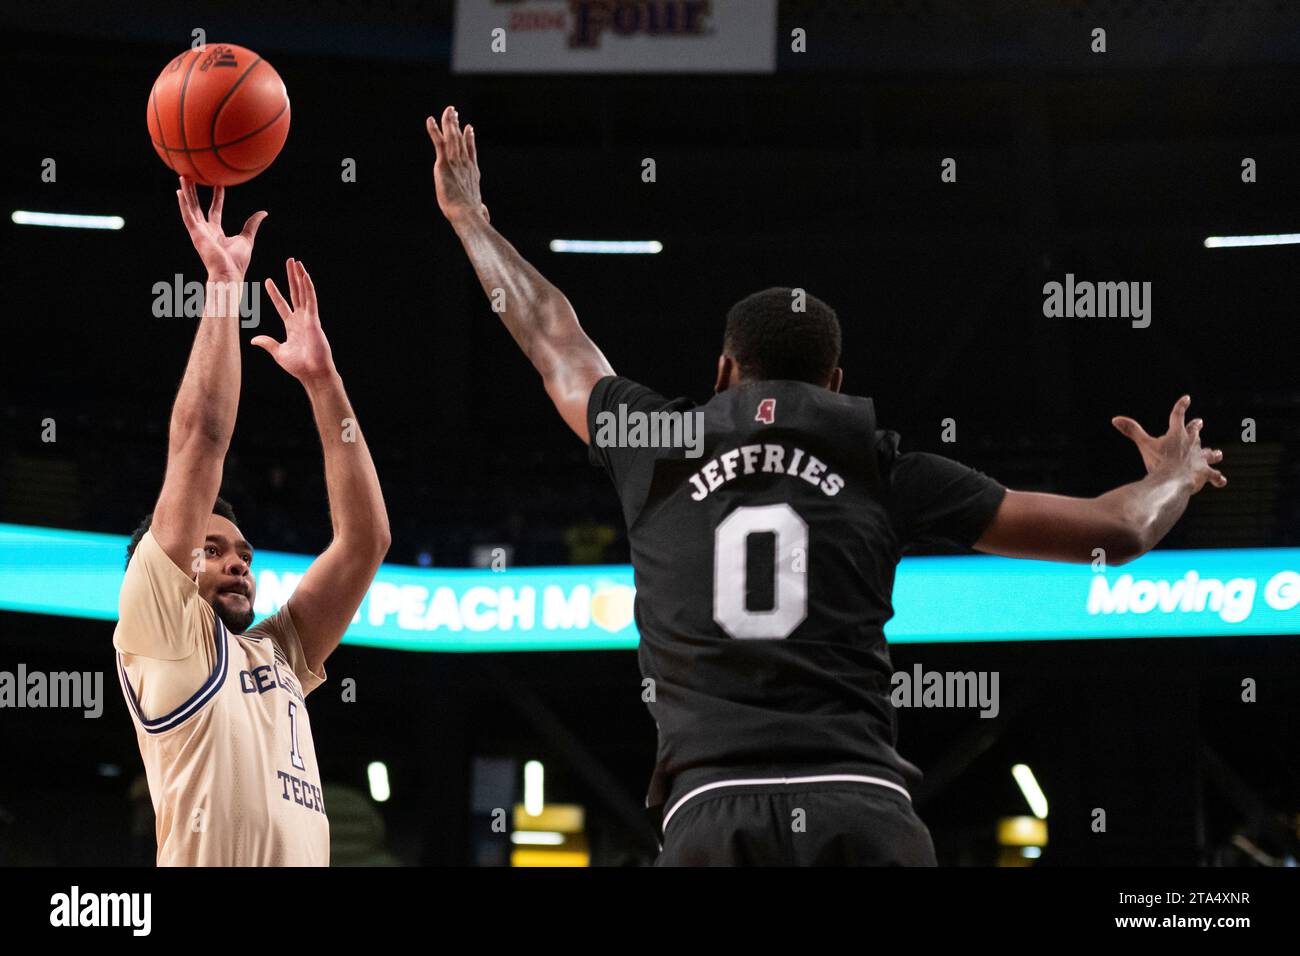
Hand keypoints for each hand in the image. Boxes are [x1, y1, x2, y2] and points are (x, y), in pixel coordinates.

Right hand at [176, 176, 266, 278]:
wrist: (229, 273)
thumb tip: (264, 212)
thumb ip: (252, 224)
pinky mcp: (195, 233)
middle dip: (195, 192)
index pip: (215, 210)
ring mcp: (198, 231)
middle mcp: (205, 230)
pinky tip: (179, 192)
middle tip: (192, 177)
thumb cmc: (237, 261)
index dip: (217, 197)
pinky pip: (187, 216)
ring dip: (186, 193)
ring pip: (190, 207)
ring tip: (182, 177)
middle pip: (198, 206)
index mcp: (216, 232)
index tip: (219, 184)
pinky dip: (183, 204)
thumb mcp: (247, 238)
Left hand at [253, 259, 336, 384]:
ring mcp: (308, 318)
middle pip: (295, 293)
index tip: (268, 281)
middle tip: (290, 261)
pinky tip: (305, 276)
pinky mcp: (314, 320)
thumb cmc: (299, 366)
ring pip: (304, 292)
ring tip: (297, 262)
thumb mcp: (279, 352)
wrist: (312, 373)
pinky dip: (308, 288)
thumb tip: (253, 340)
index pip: (282, 305)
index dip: (275, 293)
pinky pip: (311, 300)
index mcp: (292, 326)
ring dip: (300, 277)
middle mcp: (301, 319)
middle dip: (292, 277)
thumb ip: (268, 343)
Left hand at [426, 106, 489, 226]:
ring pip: (452, 137)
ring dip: (449, 122)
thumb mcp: (479, 211)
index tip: (469, 128)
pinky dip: (434, 130)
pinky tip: (430, 120)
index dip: (470, 139)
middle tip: (455, 113)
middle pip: (461, 140)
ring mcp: (455, 162)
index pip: (471, 152)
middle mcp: (465, 164)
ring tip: (448, 110)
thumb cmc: (473, 216)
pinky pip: (438, 142)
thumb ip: (481, 210)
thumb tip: (485, 215)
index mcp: (473, 174)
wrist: (467, 214)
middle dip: (457, 125)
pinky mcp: (444, 163)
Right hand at [1112, 395, 1226, 492]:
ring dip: (1212, 453)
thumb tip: (1115, 419)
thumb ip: (1131, 430)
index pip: (1178, 416)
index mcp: (1177, 434)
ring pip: (1209, 453)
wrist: (1173, 480)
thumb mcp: (1143, 444)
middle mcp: (1191, 444)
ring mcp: (1200, 458)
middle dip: (1196, 427)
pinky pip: (1214, 475)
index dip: (1181, 406)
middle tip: (1199, 422)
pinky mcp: (1205, 472)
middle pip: (1195, 433)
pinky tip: (1221, 481)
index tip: (1186, 398)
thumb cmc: (1158, 462)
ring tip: (1217, 453)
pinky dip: (1216, 478)